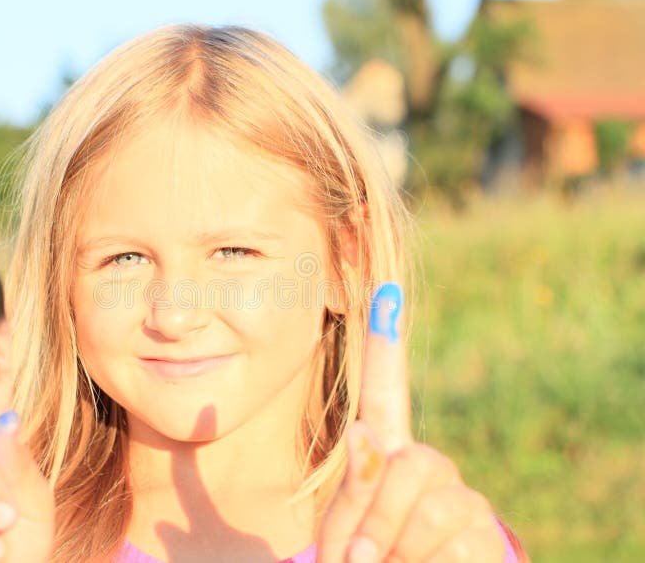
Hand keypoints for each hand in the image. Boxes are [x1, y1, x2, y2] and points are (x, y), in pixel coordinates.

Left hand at [317, 283, 506, 562]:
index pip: (384, 392)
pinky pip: (449, 532)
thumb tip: (362, 430)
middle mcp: (425, 464)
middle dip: (375, 515)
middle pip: (405, 459)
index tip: (385, 291)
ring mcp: (457, 493)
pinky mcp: (483, 527)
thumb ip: (354, 487)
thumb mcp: (344, 529)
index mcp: (385, 454)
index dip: (386, 344)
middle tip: (360, 556)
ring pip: (427, 497)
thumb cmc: (365, 560)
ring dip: (393, 542)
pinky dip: (419, 561)